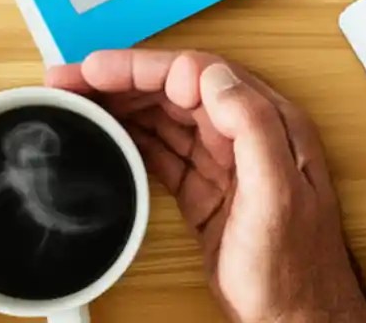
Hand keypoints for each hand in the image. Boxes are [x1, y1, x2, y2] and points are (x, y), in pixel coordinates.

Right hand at [47, 50, 365, 322]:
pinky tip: (106, 133)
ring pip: (167, 118)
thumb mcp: (277, 193)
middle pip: (177, 91)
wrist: (296, 320)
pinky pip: (164, 152)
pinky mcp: (207, 191)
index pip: (201, 75)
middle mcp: (248, 136)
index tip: (98, 69)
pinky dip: (132, 139)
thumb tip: (212, 75)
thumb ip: (252, 127)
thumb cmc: (295, 266)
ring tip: (76, 99)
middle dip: (123, 80)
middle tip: (69, 79)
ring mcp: (226, 163)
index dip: (146, 67)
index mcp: (270, 124)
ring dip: (122, 105)